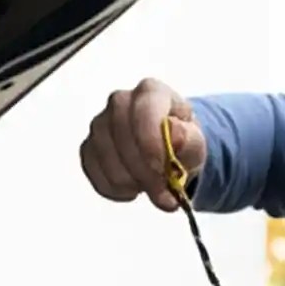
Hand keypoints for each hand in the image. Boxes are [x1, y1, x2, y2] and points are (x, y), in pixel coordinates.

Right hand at [79, 77, 205, 210]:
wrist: (168, 149)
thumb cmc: (182, 142)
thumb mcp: (196, 142)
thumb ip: (190, 139)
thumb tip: (174, 134)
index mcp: (151, 92)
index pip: (144, 111)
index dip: (150, 143)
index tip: (161, 170)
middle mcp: (120, 101)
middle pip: (122, 136)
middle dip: (143, 172)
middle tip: (164, 193)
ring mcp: (100, 123)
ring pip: (107, 159)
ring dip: (132, 182)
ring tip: (152, 186)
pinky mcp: (88, 147)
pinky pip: (95, 173)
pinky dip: (116, 189)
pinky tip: (134, 187)